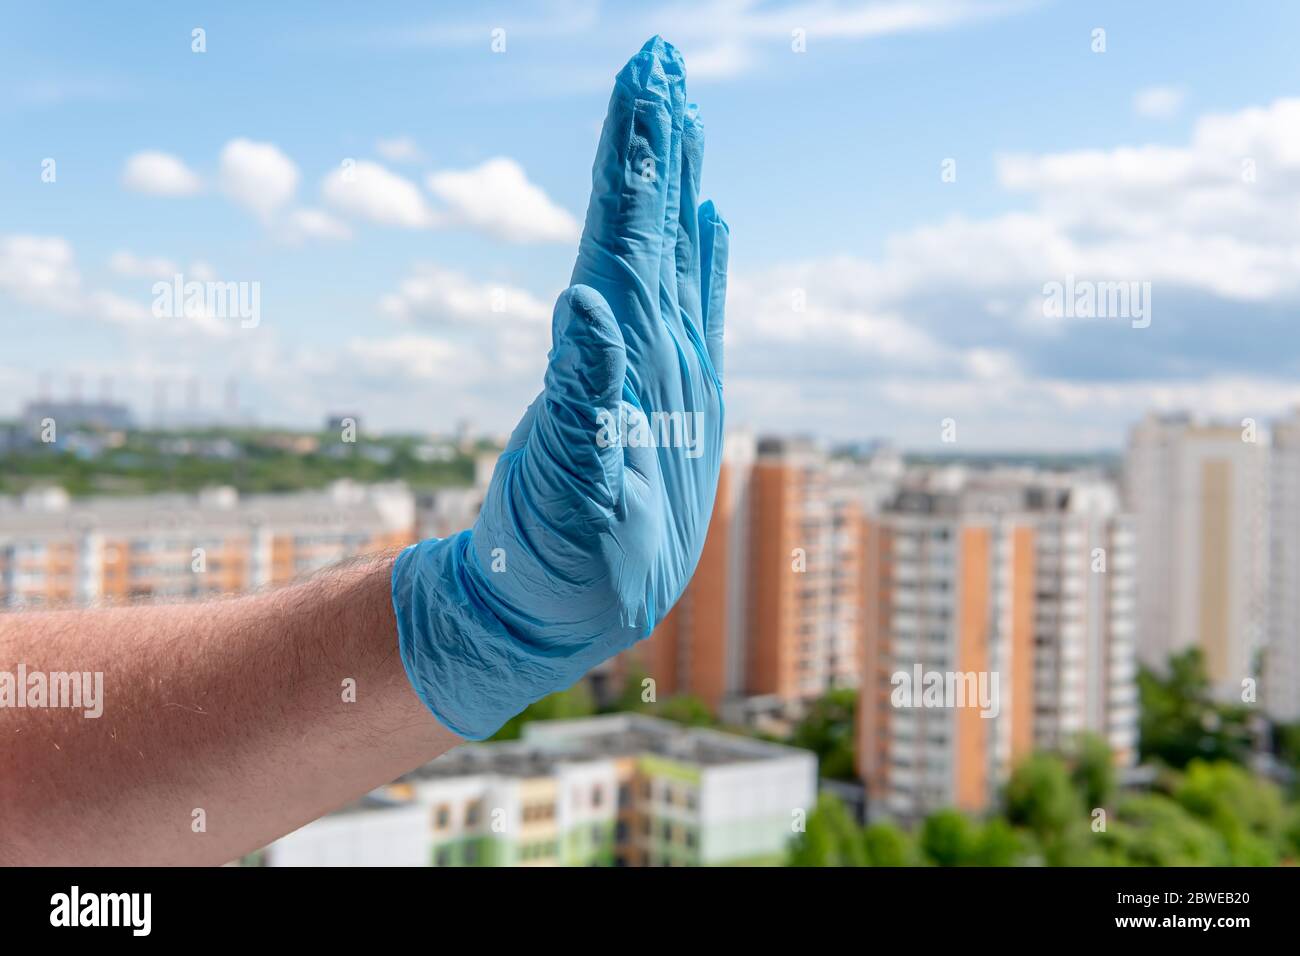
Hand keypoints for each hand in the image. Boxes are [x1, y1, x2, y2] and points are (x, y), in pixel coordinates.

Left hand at [391, 36, 729, 739]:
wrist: (566, 612)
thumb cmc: (557, 554)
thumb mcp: (573, 479)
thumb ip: (584, 389)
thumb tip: (588, 300)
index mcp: (621, 360)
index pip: (626, 238)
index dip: (637, 158)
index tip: (645, 77)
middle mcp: (641, 355)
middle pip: (645, 230)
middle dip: (651, 143)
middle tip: (658, 58)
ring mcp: (657, 374)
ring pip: (661, 260)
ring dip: (670, 184)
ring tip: (680, 109)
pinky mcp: (671, 404)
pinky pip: (691, 319)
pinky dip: (702, 264)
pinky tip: (710, 217)